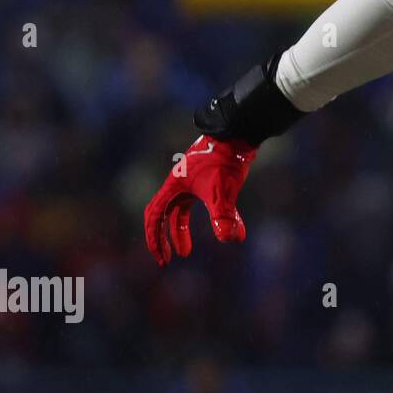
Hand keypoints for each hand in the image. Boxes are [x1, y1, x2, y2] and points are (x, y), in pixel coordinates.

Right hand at [144, 135, 256, 265]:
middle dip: (164, 238)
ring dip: (181, 231)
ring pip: (181, 210)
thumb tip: (230, 239)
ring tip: (187, 252)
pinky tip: (228, 228)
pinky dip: (210, 217)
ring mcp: (193, 180)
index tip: (162, 259)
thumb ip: (224, 216)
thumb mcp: (223, 190)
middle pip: (163, 215)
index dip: (155, 239)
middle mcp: (179, 184)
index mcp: (173, 186)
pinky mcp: (209, 178)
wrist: (239, 134)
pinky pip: (202, 202)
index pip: (154, 217)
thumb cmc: (226, 160)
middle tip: (170, 258)